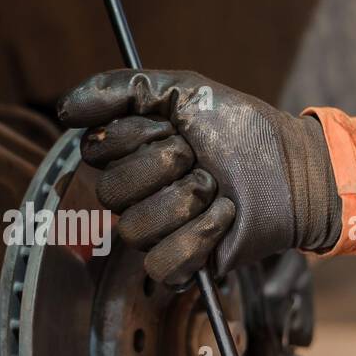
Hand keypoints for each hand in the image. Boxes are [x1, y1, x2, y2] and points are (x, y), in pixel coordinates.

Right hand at [56, 69, 340, 284]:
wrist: (292, 168)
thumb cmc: (241, 128)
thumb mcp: (183, 91)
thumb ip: (121, 89)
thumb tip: (63, 107)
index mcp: (126, 158)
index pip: (95, 153)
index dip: (137, 137)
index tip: (173, 128)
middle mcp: (134, 197)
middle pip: (111, 193)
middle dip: (166, 168)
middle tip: (201, 160)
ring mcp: (155, 234)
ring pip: (136, 229)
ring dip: (188, 202)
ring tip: (216, 189)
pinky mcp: (180, 266)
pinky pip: (162, 264)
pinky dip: (200, 237)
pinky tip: (223, 218)